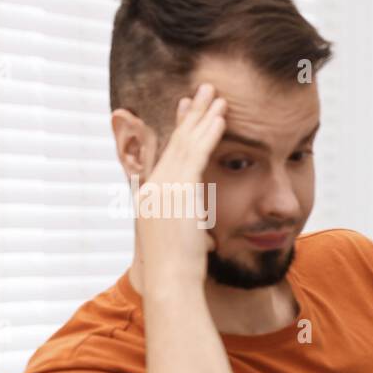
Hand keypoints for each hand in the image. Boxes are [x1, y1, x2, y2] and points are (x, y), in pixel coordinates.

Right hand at [134, 83, 226, 287]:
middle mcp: (154, 186)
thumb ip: (192, 234)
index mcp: (152, 197)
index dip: (178, 130)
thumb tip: (205, 238)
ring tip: (216, 94)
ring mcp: (165, 186)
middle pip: (175, 141)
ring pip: (187, 141)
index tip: (186, 110)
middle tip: (202, 90)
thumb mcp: (184, 246)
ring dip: (203, 116)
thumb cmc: (179, 272)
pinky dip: (209, 132)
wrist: (171, 281)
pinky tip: (220, 116)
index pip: (167, 154)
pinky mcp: (180, 188)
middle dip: (191, 114)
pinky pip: (197, 152)